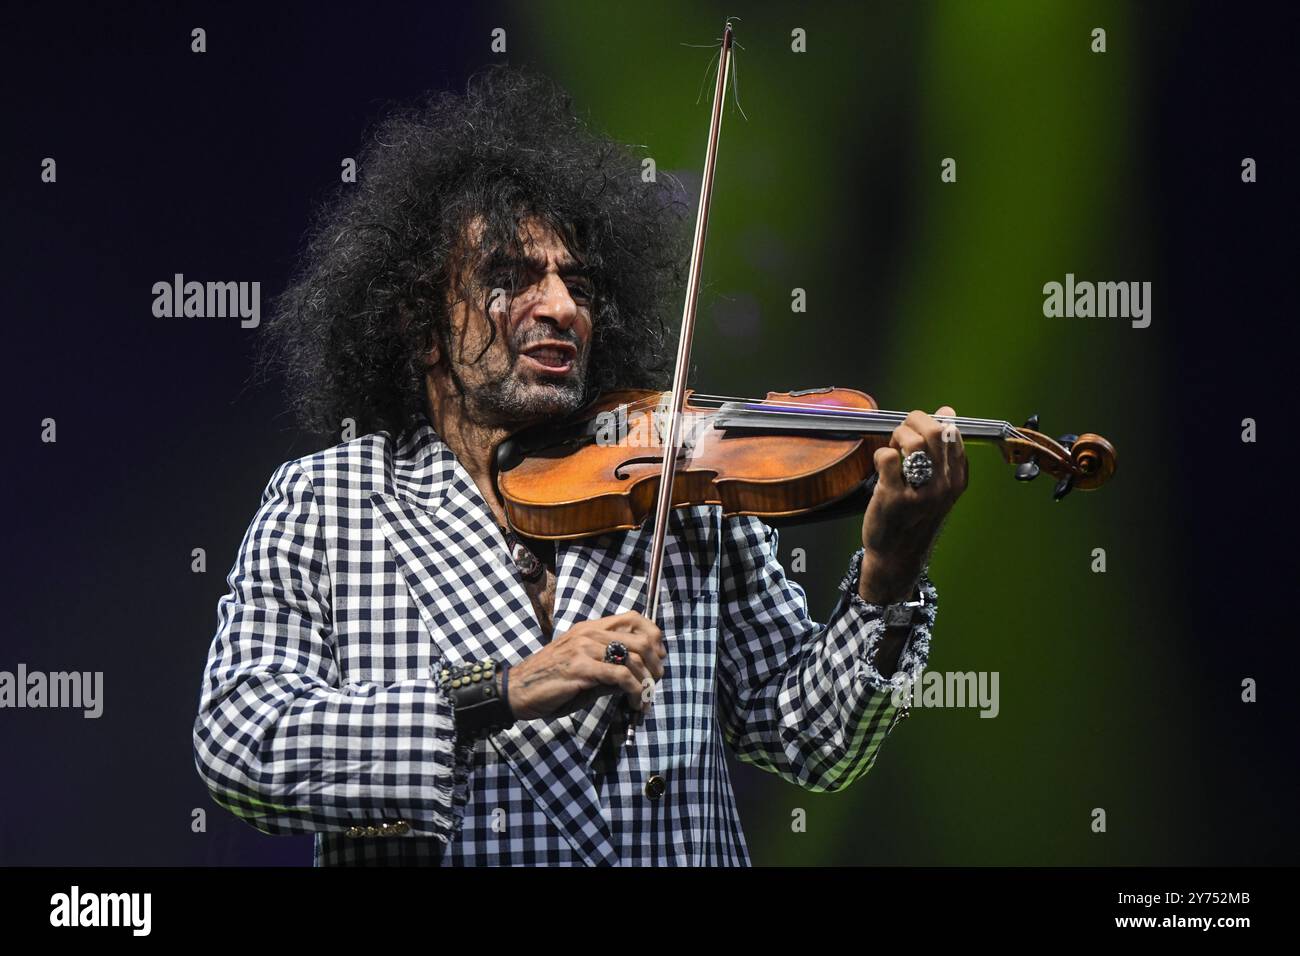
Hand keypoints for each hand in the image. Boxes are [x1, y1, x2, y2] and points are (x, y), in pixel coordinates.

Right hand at [504, 612, 665, 719]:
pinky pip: (620, 676)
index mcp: (590, 629)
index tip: (658, 660)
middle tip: (655, 683)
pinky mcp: (580, 668)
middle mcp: (589, 633)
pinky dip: (634, 691)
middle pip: (641, 637)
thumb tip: (639, 676)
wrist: (515, 691)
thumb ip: (610, 669)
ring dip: (647, 682)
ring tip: (645, 698)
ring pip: (633, 657)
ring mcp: (584, 648)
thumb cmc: (549, 682)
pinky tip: (634, 703)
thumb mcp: (584, 670)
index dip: (654, 637)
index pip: (634, 618)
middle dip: (656, 664)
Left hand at [860, 406, 967, 603]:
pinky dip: (880, 454)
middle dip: (913, 422)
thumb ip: (943, 450)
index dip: (932, 422)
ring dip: (898, 436)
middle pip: (935, 430)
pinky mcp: (894, 497)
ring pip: (914, 441)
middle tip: (901, 434)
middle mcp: (944, 485)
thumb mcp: (937, 484)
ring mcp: (920, 492)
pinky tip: (881, 466)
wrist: (896, 554)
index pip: (953, 432)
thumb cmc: (914, 515)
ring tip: (893, 449)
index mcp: (957, 478)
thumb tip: (947, 412)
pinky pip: (887, 457)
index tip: (918, 431)